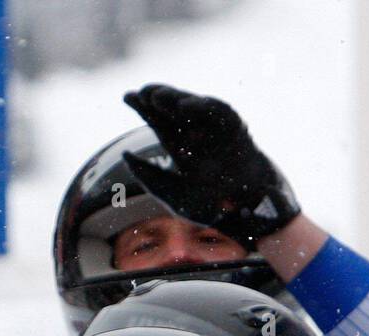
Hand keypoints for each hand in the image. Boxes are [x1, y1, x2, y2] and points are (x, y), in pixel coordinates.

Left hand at [121, 83, 299, 245]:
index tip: (127, 96)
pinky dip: (201, 107)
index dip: (142, 106)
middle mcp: (195, 132)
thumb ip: (149, 177)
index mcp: (179, 145)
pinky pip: (217, 111)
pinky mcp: (234, 126)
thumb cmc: (209, 204)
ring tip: (156, 96)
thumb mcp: (172, 194)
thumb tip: (124, 156)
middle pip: (171, 109)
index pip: (157, 120)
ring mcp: (214, 128)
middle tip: (140, 92)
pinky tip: (183, 107)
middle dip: (155, 97)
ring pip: (191, 106)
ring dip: (174, 98)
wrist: (244, 210)